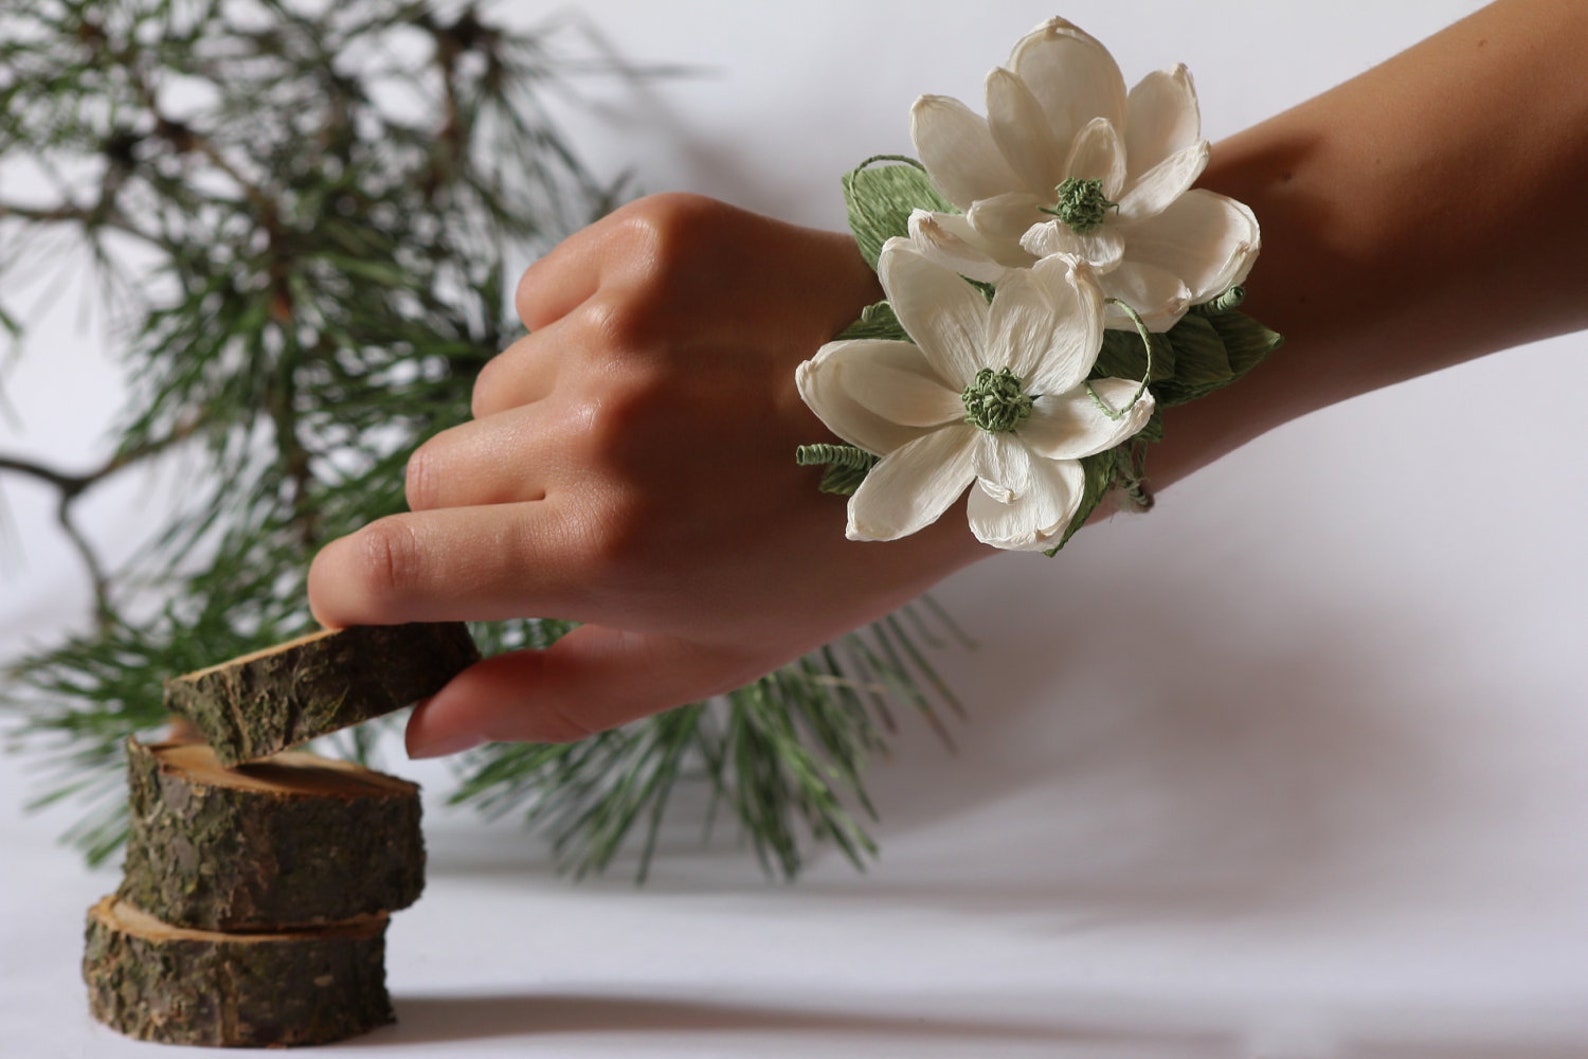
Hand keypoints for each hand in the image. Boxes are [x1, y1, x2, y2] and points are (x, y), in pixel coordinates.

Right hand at [308, 194, 988, 755]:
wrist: (960, 411)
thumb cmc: (831, 549)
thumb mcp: (705, 656)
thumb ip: (550, 697)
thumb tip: (421, 725)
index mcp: (605, 545)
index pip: (387, 564)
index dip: (351, 590)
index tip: (363, 598)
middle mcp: (599, 427)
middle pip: (432, 469)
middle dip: (488, 505)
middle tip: (596, 509)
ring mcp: (625, 321)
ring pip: (496, 384)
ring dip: (550, 415)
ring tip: (668, 427)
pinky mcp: (655, 238)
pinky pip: (542, 295)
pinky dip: (583, 330)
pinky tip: (676, 355)